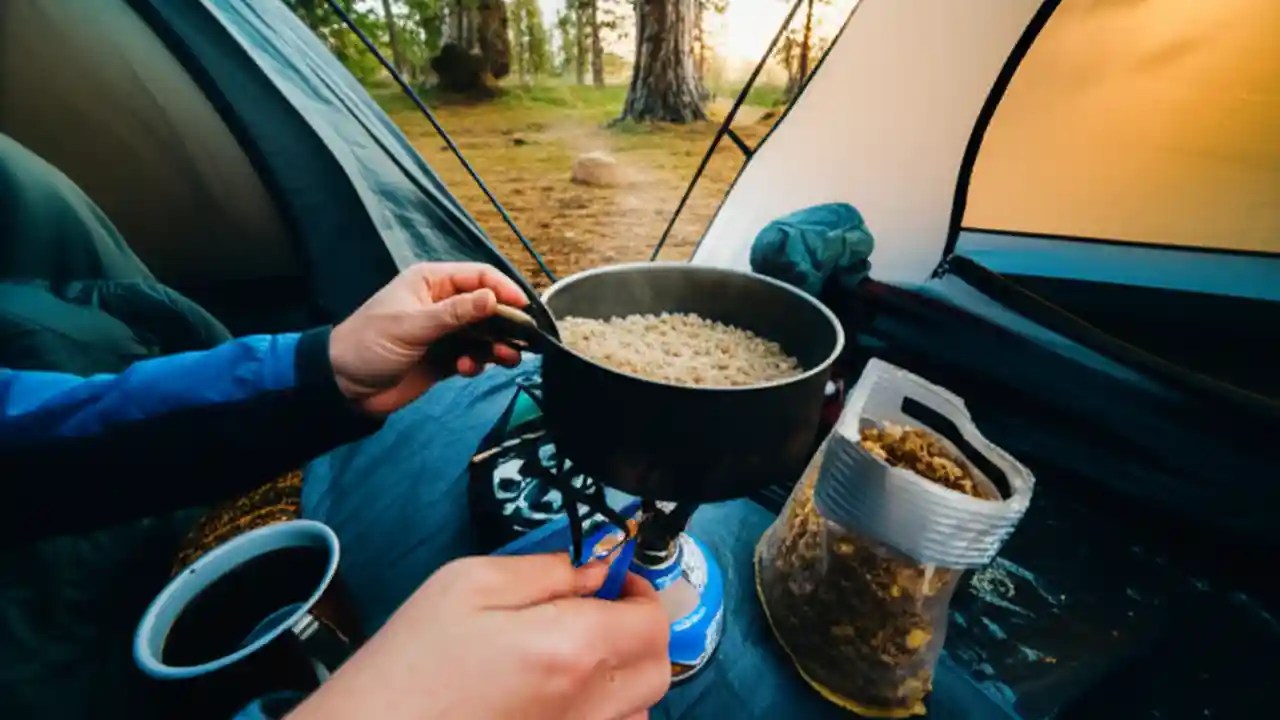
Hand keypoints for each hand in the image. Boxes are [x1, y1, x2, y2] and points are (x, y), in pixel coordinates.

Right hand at [288, 554, 670, 719]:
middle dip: (639, 630)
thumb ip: (546, 569)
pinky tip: (563, 696)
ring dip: (626, 674)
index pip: (653, 620)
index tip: (612, 580)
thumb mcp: (468, 583)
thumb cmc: (409, 662)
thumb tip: (596, 568)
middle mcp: (588, 705)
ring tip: (577, 655)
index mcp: (572, 648)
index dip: (639, 591)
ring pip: (641, 707)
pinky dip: (606, 712)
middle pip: (658, 665)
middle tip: (598, 611)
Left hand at [329, 262, 530, 416]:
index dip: (503, 289)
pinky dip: (478, 363)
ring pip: (485, 333)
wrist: (344, 386)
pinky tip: (468, 370)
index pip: (478, 277)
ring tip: (506, 359)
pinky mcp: (445, 358)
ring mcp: (445, 332)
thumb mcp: (413, 325)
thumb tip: (493, 298)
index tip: (524, 308)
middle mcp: (442, 303)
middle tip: (523, 339)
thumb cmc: (371, 344)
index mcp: (431, 282)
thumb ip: (456, 313)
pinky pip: (474, 356)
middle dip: (506, 322)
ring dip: (497, 346)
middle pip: (487, 306)